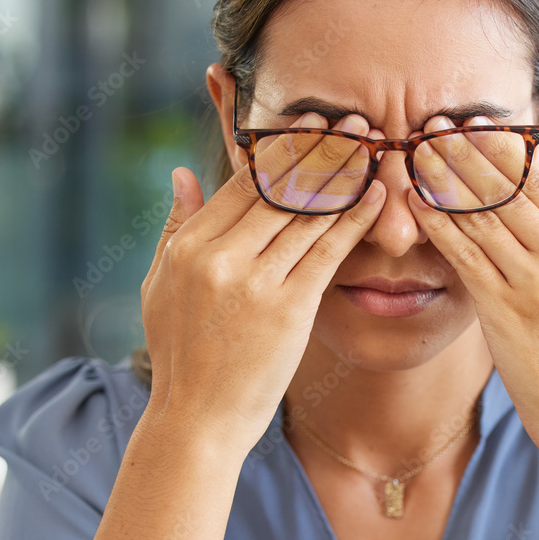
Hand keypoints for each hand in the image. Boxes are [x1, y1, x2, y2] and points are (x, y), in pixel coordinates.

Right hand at [139, 113, 385, 456]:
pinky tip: (378, 194)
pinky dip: (356, 218)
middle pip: (279, 188)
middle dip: (320, 149)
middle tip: (352, 120)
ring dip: (346, 174)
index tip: (311, 126)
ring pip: (308, 212)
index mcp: (189, 246)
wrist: (197, 420)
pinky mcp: (288, 309)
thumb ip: (174, 228)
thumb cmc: (180, 358)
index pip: (242, 183)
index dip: (281, 151)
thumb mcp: (160, 288)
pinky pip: (328, 250)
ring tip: (374, 145)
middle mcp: (219, 256)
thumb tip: (181, 174)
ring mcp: (254, 282)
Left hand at [406, 119, 538, 478]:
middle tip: (434, 124)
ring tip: (416, 153)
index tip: (473, 127)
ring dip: (444, 182)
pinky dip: (437, 226)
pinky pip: (465, 257)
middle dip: (467, 155)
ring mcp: (536, 285)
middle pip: (508, 191)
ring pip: (482, 218)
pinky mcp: (505, 314)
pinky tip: (414, 205)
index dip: (503, 152)